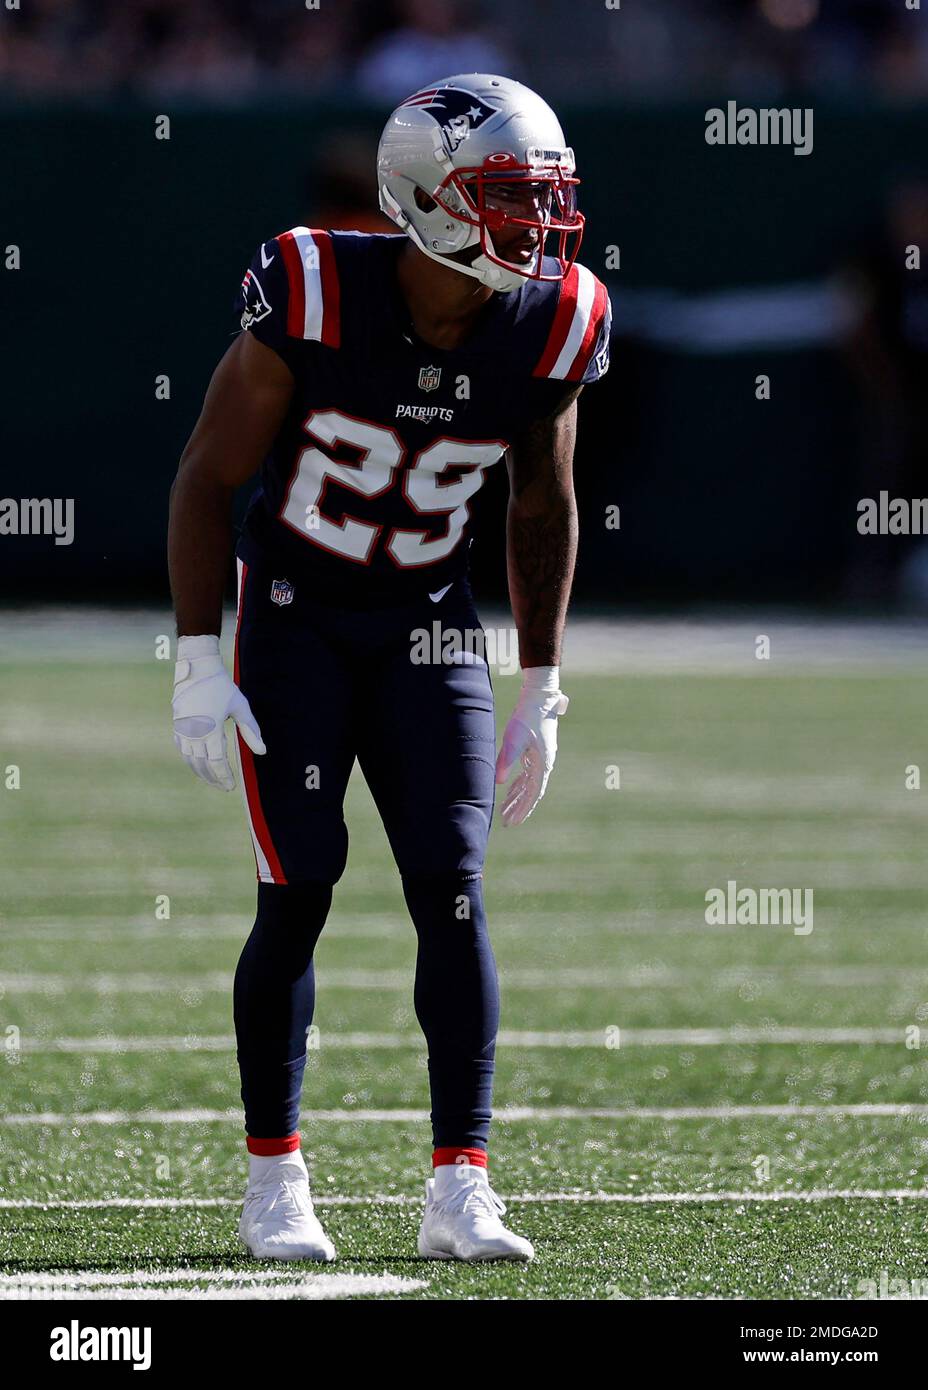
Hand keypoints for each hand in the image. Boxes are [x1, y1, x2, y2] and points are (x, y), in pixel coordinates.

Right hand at [172, 634, 264, 790]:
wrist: (197, 668)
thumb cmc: (222, 686)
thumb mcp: (241, 707)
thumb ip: (251, 730)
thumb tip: (263, 751)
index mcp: (210, 728)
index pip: (216, 761)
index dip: (223, 776)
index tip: (231, 786)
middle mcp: (193, 731)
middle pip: (202, 764)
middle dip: (213, 778)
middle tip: (224, 787)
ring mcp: (182, 729)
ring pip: (189, 759)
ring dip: (201, 772)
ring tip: (212, 780)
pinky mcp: (177, 725)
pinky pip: (182, 749)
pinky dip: (190, 760)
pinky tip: (199, 764)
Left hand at [494, 666, 568, 826]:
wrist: (539, 697)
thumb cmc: (527, 717)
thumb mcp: (514, 739)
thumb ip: (507, 760)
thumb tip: (500, 783)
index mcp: (542, 764)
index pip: (533, 793)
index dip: (523, 809)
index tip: (513, 822)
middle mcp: (544, 764)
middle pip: (531, 793)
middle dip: (519, 808)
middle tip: (506, 823)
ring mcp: (541, 759)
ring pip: (528, 785)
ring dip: (517, 798)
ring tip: (505, 811)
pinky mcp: (535, 752)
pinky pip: (527, 775)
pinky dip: (518, 785)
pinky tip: (510, 791)